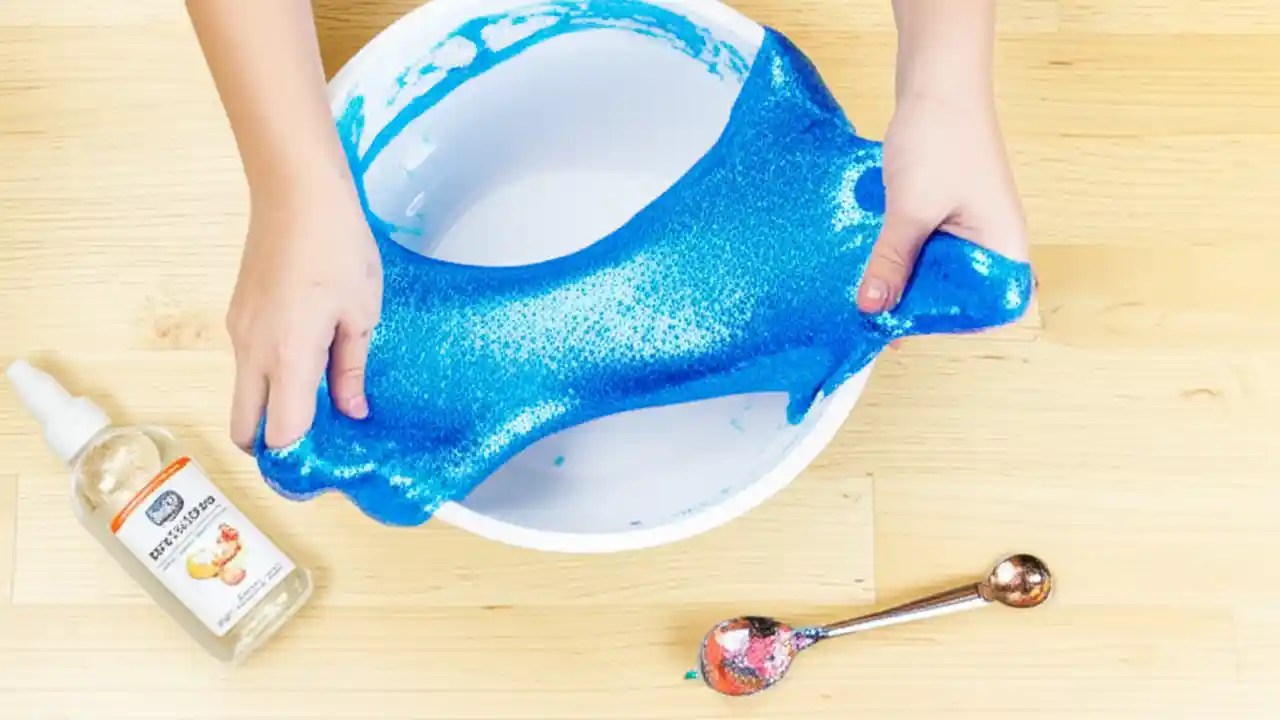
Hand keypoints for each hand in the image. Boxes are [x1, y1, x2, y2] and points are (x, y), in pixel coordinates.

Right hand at [226, 178, 381, 450]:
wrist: (295, 191)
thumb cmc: (337, 247)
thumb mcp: (361, 312)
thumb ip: (351, 368)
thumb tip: (351, 411)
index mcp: (287, 357)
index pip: (279, 435)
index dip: (299, 458)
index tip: (326, 464)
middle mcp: (252, 352)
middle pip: (245, 428)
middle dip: (273, 447)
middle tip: (315, 443)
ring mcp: (238, 333)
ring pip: (244, 396)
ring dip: (272, 409)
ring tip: (318, 400)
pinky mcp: (237, 315)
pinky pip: (247, 365)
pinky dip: (268, 379)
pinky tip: (306, 361)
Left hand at [856, 92, 1027, 313]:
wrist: (936, 82)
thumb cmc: (941, 139)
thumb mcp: (910, 209)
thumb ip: (892, 260)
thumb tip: (872, 307)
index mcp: (1004, 246)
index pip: (991, 309)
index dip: (955, 326)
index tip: (910, 327)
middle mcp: (992, 241)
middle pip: (959, 295)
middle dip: (919, 306)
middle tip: (874, 315)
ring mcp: (969, 226)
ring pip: (937, 272)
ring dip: (905, 281)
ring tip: (866, 293)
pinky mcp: (945, 212)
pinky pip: (924, 248)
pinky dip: (899, 257)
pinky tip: (870, 264)